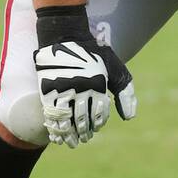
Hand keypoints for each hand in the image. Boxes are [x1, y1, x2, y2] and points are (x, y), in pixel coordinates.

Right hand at [33, 6, 135, 146]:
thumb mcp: (115, 68)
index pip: (99, 114)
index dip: (97, 124)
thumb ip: (125, 92)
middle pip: (83, 119)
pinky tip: (56, 135)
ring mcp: (64, 88)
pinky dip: (54, 127)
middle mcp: (82, 88)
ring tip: (71, 142)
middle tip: (83, 140)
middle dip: (83, 133)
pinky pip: (51, 114)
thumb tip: (129, 117)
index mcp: (99, 84)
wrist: (65, 34)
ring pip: (67, 120)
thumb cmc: (93, 51)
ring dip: (69, 135)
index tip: (95, 129)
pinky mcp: (48, 88)